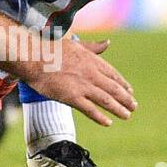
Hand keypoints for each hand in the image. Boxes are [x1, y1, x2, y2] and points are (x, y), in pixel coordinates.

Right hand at [11, 36, 134, 126]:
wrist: (32, 57)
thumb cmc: (50, 49)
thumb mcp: (75, 44)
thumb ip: (93, 47)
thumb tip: (108, 43)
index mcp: (91, 60)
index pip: (113, 74)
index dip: (123, 84)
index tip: (130, 91)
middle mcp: (90, 73)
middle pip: (114, 88)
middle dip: (126, 99)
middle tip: (133, 106)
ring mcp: (82, 85)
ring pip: (106, 100)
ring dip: (118, 109)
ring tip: (126, 115)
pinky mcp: (72, 97)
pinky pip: (90, 110)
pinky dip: (100, 117)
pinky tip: (108, 122)